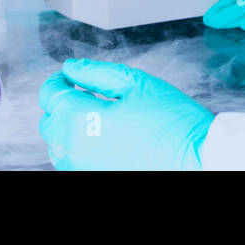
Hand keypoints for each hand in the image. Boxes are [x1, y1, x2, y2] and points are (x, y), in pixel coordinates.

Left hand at [38, 59, 212, 169]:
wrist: (195, 160)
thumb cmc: (172, 121)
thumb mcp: (135, 83)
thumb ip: (96, 73)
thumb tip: (71, 67)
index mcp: (80, 120)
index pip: (50, 95)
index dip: (58, 80)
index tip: (70, 76)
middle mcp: (73, 149)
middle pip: (49, 120)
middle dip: (62, 102)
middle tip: (86, 92)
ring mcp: (82, 169)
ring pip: (59, 144)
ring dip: (68, 126)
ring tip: (97, 115)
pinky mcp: (93, 177)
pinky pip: (73, 161)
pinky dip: (80, 146)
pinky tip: (104, 137)